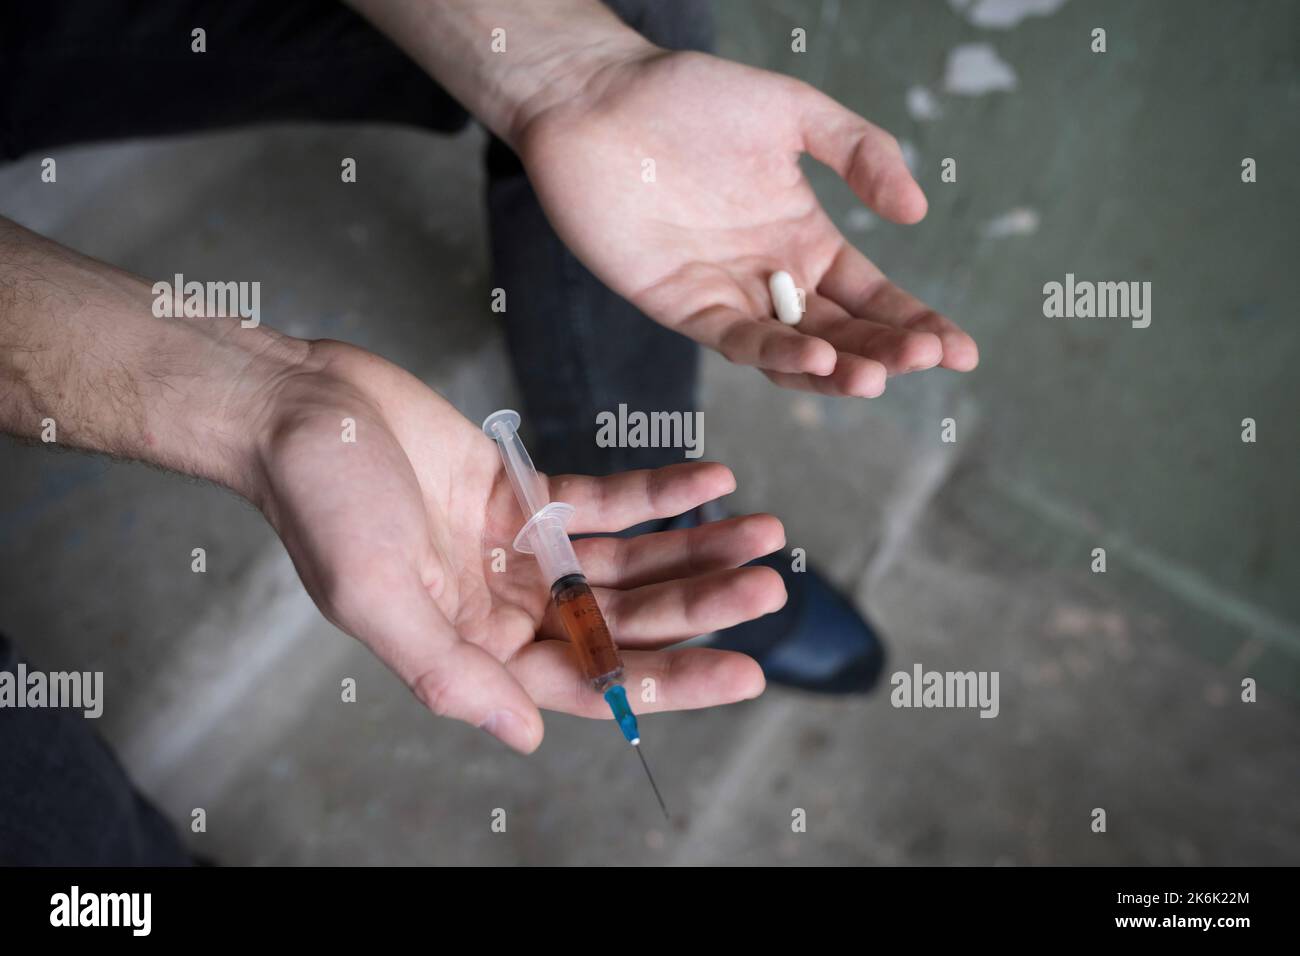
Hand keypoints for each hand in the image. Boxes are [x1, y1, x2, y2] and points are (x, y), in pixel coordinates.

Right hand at [251, 340, 778, 751]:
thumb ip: (450, 672)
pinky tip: (712, 479)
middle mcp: (502, 608)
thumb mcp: (375, 596)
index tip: (747, 672)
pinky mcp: (521, 493)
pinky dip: (657, 492)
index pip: (590, 680)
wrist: (296, 406)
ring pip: (624, 561)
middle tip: (770, 586)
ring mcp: (517, 550)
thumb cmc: (320, 503)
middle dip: (698, 605)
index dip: (670, 679)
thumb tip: (528, 736)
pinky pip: (603, 500)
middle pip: (622, 619)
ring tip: (764, 531)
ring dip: (692, 548)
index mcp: (471, 648)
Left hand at [516, 50, 978, 396]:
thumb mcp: (794, 111)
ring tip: (876, 375)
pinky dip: (776, 355)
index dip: (917, 323)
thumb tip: (915, 213)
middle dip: (886, 350)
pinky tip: (816, 359)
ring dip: (837, 369)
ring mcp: (727, 293)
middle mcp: (770, 274)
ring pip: (793, 350)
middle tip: (926, 360)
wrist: (598, 97)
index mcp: (803, 235)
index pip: (872, 295)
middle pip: (842, 331)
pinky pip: (737, 340)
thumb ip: (859, 151)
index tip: (962, 350)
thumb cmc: (690, 97)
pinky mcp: (680, 304)